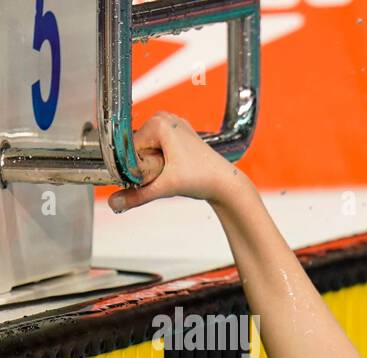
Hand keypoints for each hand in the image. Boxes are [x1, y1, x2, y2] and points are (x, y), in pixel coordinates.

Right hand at [107, 113, 246, 211]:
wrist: (226, 183)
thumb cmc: (203, 179)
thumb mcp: (165, 187)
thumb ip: (137, 195)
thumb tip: (114, 203)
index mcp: (158, 122)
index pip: (130, 147)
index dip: (135, 166)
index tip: (151, 177)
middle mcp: (164, 118)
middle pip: (138, 148)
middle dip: (146, 166)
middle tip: (167, 174)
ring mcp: (172, 124)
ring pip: (147, 150)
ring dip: (153, 165)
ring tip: (172, 171)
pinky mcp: (178, 133)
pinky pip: (158, 149)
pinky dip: (161, 161)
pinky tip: (175, 167)